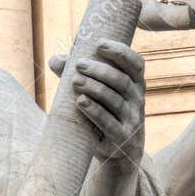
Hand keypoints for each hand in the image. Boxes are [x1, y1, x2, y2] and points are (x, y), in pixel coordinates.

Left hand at [49, 39, 144, 168]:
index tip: (99, 43)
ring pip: (115, 100)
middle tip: (79, 64)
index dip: (120, 52)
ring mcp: (132, 120)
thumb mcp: (99, 94)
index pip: (136, 63)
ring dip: (94, 88)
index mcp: (136, 84)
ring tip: (74, 81)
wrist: (118, 152)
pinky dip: (95, 111)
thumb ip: (80, 75)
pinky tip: (80, 101)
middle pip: (121, 80)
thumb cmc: (106, 114)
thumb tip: (55, 59)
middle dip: (99, 70)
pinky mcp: (123, 138)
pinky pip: (109, 123)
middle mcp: (138, 100)